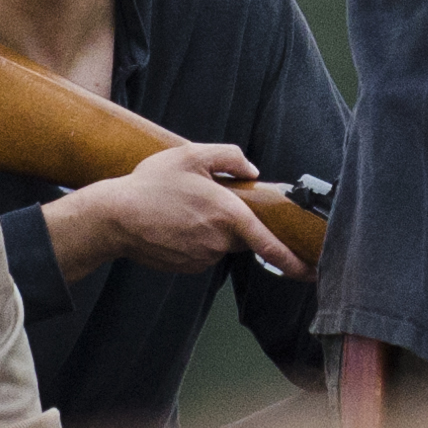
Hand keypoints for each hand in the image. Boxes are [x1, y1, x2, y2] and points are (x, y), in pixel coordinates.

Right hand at [55, 140, 308, 279]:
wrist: (114, 217)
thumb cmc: (151, 184)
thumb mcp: (191, 155)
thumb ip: (229, 156)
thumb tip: (252, 170)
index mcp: (228, 214)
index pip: (269, 244)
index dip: (294, 261)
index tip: (312, 272)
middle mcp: (219, 241)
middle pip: (242, 235)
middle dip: (231, 221)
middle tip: (201, 202)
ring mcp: (203, 258)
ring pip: (220, 243)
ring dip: (208, 228)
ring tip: (179, 209)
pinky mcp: (187, 267)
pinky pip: (201, 252)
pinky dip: (193, 239)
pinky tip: (172, 223)